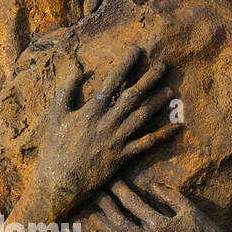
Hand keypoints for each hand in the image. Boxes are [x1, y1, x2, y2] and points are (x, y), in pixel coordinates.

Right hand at [28, 46, 178, 221]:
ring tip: (171, 90)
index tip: (137, 50)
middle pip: (132, 96)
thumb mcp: (55, 115)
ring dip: (158, 102)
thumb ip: (66, 90)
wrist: (59, 182)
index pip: (111, 81)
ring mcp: (117, 139)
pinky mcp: (123, 155)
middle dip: (149, 78)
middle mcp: (106, 122)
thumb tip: (77, 66)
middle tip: (164, 65)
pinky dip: (162, 135)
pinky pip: (146, 144)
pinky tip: (177, 127)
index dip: (125, 64)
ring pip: (142, 117)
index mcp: (90, 111)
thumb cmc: (55, 147)